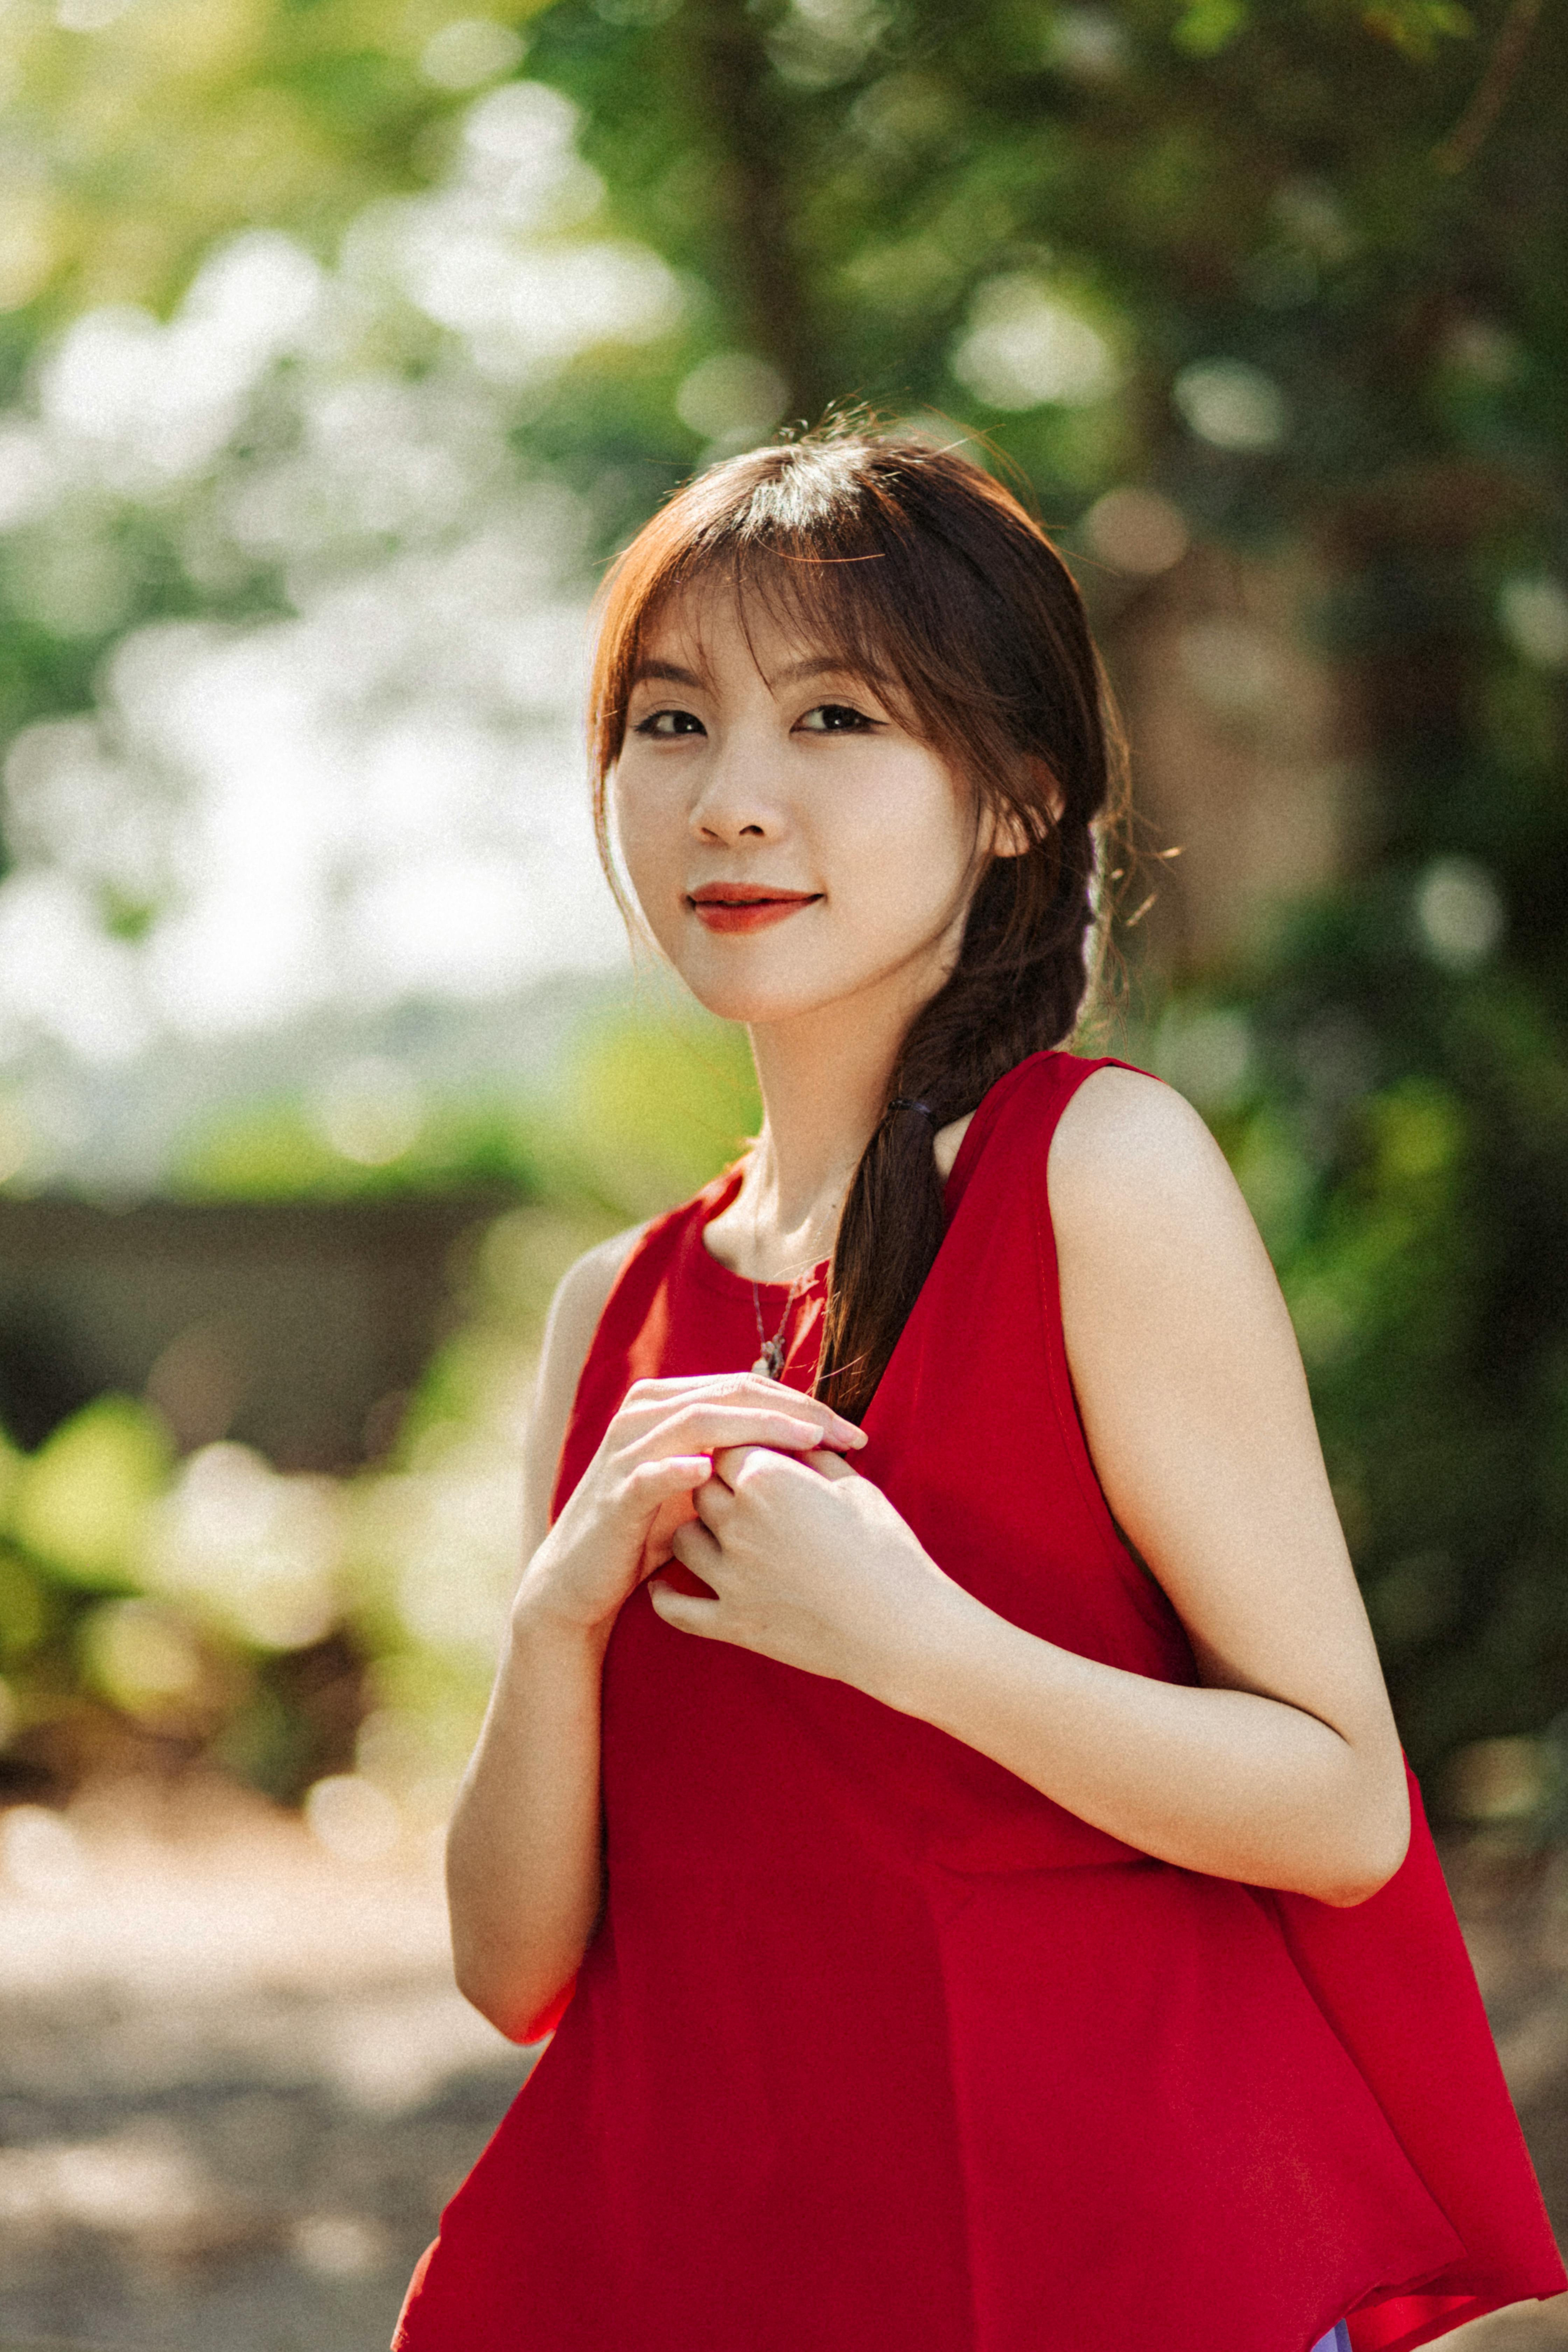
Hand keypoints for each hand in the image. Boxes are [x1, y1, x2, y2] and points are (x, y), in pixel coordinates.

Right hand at [513, 1378, 866, 1641]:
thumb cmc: (649, 1530)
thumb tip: (812, 1443)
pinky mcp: (615, 1493)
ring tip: (808, 1443)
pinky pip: (651, 1473)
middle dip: (796, 1412)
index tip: (853, 1432)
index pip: (748, 1386)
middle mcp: (645, 1414)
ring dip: (758, 1429)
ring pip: (699, 1421)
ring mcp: (627, 1451)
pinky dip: (683, 1468)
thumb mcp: (700, 1485)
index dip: (803, 1404)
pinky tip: (717, 1471)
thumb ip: (738, 1455)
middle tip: (847, 1434)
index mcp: (669, 1404)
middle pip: (732, 1393)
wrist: (581, 1579)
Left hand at [647, 1445, 965, 1695]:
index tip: (753, 1455)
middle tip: (740, 1494)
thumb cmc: (888, 1551)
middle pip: (700, 1488)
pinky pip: (676, 1607)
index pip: (726, 1446)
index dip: (741, 1449)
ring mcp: (730, 1576)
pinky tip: (663, 1584)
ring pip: (683, 1539)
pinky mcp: (732, 1623)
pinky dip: (666, 1596)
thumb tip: (790, 1440)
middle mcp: (737, 1523)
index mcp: (767, 1479)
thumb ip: (811, 1457)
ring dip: (696, 1531)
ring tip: (716, 1534)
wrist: (903, 1628)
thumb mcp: (855, 1488)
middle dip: (716, 1486)